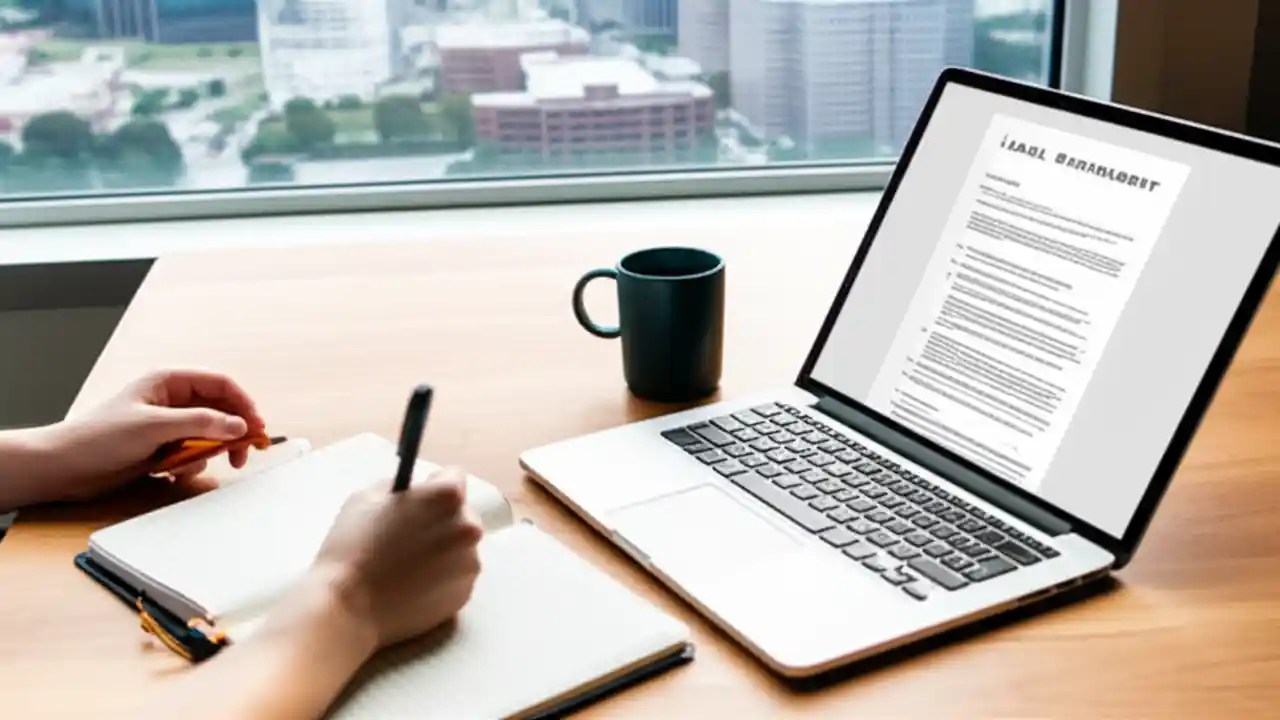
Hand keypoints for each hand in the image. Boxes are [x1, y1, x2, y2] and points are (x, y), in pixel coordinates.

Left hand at [38, 369, 264, 500]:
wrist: (64, 467)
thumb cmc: (100, 437)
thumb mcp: (154, 426)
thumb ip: (200, 423)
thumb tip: (240, 426)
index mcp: (169, 382)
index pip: (220, 385)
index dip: (243, 404)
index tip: (256, 428)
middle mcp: (172, 401)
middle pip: (220, 410)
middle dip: (231, 432)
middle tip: (243, 453)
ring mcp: (168, 425)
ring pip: (209, 434)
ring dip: (208, 452)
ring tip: (192, 465)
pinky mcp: (162, 447)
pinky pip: (192, 452)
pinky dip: (190, 464)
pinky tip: (171, 472)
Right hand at [305, 468, 483, 651]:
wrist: (349, 607)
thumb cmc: (353, 547)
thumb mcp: (367, 497)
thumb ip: (399, 488)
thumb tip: (412, 492)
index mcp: (448, 497)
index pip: (453, 477)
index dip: (431, 486)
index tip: (417, 500)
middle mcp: (468, 528)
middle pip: (460, 514)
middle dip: (439, 520)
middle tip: (408, 535)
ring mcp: (469, 564)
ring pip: (460, 547)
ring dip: (442, 550)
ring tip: (407, 564)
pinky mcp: (464, 594)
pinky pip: (456, 576)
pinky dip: (441, 578)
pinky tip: (412, 584)